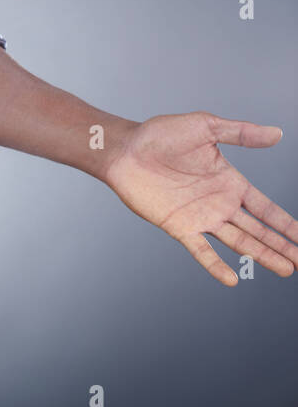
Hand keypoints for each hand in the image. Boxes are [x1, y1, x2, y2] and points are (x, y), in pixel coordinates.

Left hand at [102, 111, 294, 285]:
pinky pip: (200, 250)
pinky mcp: (178, 226)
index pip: (266, 208)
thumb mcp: (206, 128)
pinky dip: (215, 265)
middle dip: (282, 246)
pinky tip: (231, 279)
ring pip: (239, 242)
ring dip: (262, 256)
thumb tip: (278, 133)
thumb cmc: (161, 134)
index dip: (287, 224)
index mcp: (230, 183)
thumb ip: (241, 133)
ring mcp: (200, 217)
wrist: (125, 148)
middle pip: (258, 231)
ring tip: (285, 270)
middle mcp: (219, 204)